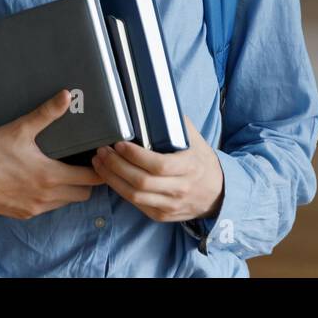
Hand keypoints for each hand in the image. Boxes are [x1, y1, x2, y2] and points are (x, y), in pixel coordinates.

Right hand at [0, 89, 103, 220]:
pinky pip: (47, 208)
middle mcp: (46, 197)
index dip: (99, 168)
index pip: (91, 179)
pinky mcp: (22, 213)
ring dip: (70, 189)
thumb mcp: (20, 129)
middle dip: (88, 180)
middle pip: (83, 194)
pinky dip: (52, 197)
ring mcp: (34, 208)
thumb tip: (66, 96)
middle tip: (83, 162)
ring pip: (66, 202)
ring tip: (64, 170)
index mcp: (50, 176)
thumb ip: (46, 114)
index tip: (98, 156)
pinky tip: (42, 181)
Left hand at [91, 115, 223, 223]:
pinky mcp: (162, 215)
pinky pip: (136, 204)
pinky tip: (109, 176)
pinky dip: (119, 190)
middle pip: (141, 181)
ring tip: (99, 162)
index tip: (120, 144)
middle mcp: (180, 189)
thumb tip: (156, 102)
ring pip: (135, 196)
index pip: (159, 165)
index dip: (136, 156)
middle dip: (116, 165)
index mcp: (189, 167)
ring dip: (112, 178)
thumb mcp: (196, 140)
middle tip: (102, 151)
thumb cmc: (201, 162)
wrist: (218, 193)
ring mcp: (170, 205)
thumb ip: (177, 123)